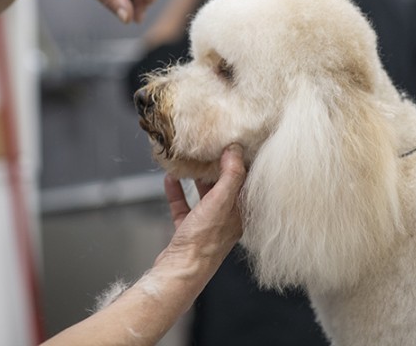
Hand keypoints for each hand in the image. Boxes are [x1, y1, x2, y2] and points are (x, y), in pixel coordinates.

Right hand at [162, 145, 244, 264]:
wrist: (179, 271)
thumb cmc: (202, 242)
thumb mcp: (220, 202)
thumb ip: (230, 175)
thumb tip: (236, 151)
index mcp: (240, 214)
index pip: (245, 182)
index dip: (239, 162)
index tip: (232, 143)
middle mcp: (226, 219)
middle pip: (224, 187)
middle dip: (216, 167)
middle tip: (208, 148)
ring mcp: (206, 225)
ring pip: (204, 196)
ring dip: (196, 178)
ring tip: (190, 161)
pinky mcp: (188, 231)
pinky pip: (184, 206)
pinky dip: (177, 191)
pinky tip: (171, 179)